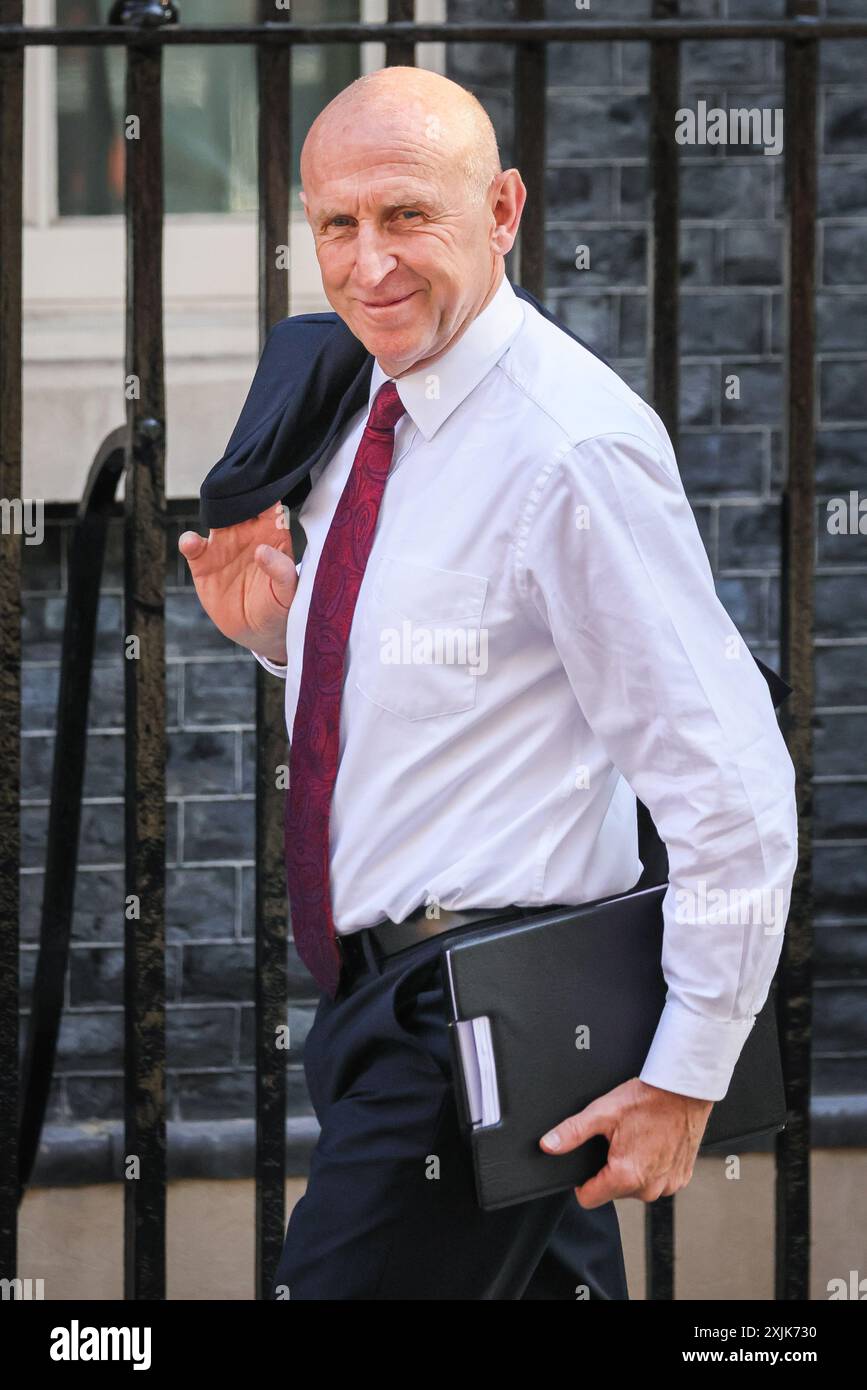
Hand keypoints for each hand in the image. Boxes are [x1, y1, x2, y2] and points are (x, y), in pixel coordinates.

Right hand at [178, 503, 297, 662]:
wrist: (258, 631)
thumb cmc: (280, 607)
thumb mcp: (288, 593)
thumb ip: (280, 571)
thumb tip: (261, 550)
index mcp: (272, 534)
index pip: (268, 503)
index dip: (263, 490)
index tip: (257, 484)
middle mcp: (246, 533)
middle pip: (237, 503)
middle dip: (232, 492)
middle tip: (227, 487)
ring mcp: (222, 546)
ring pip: (213, 519)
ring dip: (209, 512)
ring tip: (210, 512)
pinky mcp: (203, 563)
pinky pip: (192, 546)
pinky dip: (189, 542)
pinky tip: (192, 544)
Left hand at [539, 1077, 713, 1207]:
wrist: (684, 1090)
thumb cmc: (648, 1099)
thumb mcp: (602, 1112)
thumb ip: (572, 1132)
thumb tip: (548, 1145)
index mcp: (626, 1176)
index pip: (588, 1199)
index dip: (582, 1181)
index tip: (588, 1162)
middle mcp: (649, 1188)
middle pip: (613, 1191)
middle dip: (609, 1170)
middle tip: (617, 1140)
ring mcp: (668, 1186)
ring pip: (635, 1187)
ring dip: (631, 1169)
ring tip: (637, 1140)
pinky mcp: (681, 1179)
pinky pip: (657, 1181)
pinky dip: (652, 1167)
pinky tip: (653, 1144)